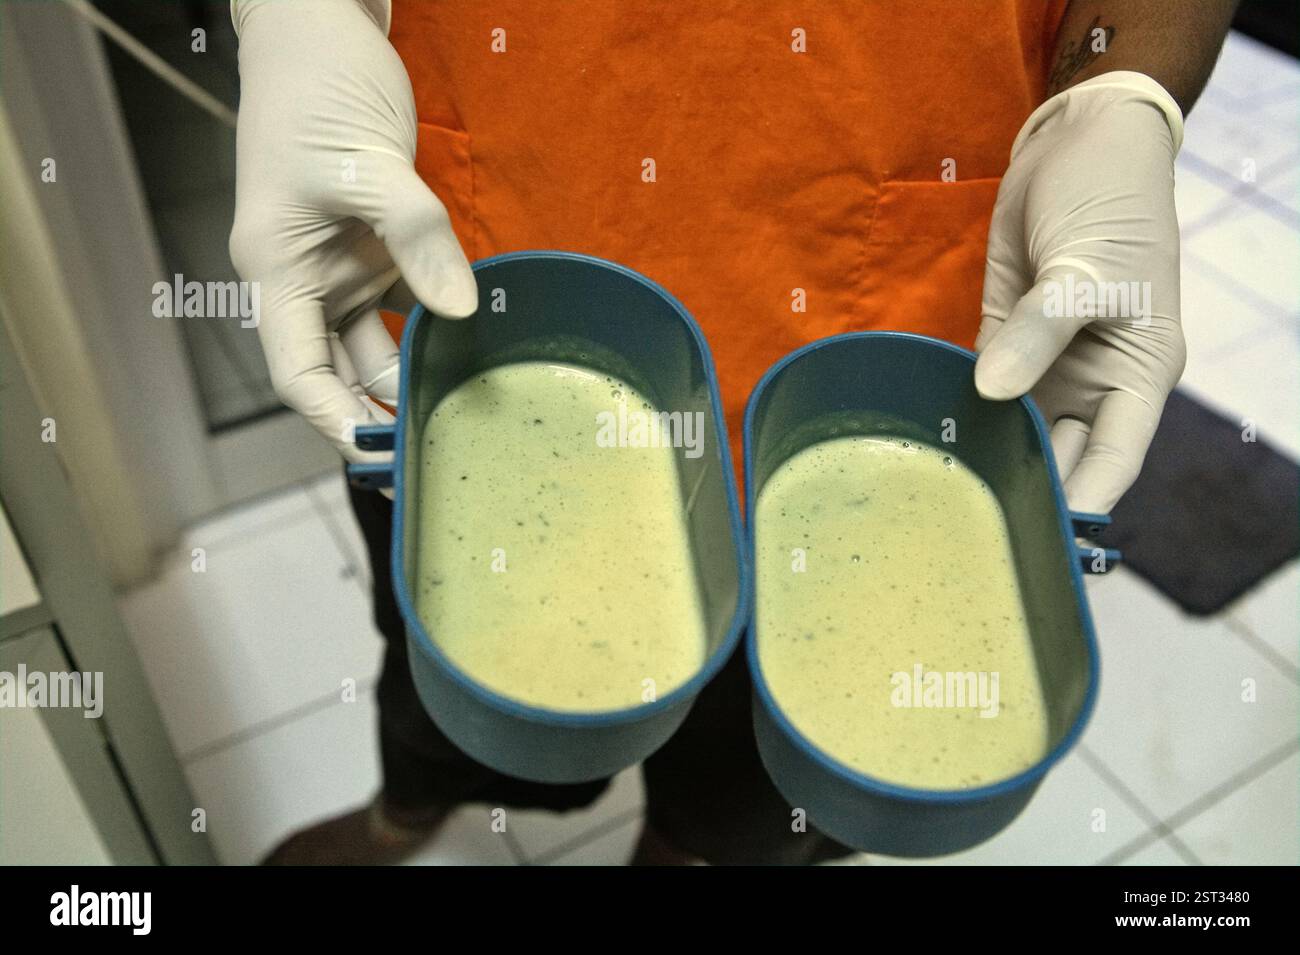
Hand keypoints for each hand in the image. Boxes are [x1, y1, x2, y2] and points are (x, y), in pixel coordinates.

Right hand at [229, 0, 475, 462]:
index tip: (377, 454)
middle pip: (333, 373)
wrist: (320, 33)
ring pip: (369, 349)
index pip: (295, 370)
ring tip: (450, 424)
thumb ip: (417, 240)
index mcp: (276, 268)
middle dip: (373, 416)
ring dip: (405, 384)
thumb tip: (459, 312)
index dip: (331, 418)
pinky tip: (460, 362)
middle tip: (424, 458)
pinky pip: (397, 311)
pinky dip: (425, 337)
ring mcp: (339, 269)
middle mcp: (304, 279)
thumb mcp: (370, 166)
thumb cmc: (318, 90)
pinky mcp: (372, 252)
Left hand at [975, 71, 1185, 513]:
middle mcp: (1093, 381)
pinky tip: (927, 444)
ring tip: (939, 502)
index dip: (1082, 504)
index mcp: (1136, 374)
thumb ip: (1039, 333)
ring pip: (1017, 430)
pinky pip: (982, 391)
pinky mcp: (1005, 341)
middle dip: (1025, 492)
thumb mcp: (1086, 268)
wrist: (1077, 144)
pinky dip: (960, 414)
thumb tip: (992, 391)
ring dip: (986, 457)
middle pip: (1061, 457)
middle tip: (972, 533)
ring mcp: (1047, 364)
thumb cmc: (1109, 202)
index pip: (1112, 460)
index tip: (1040, 544)